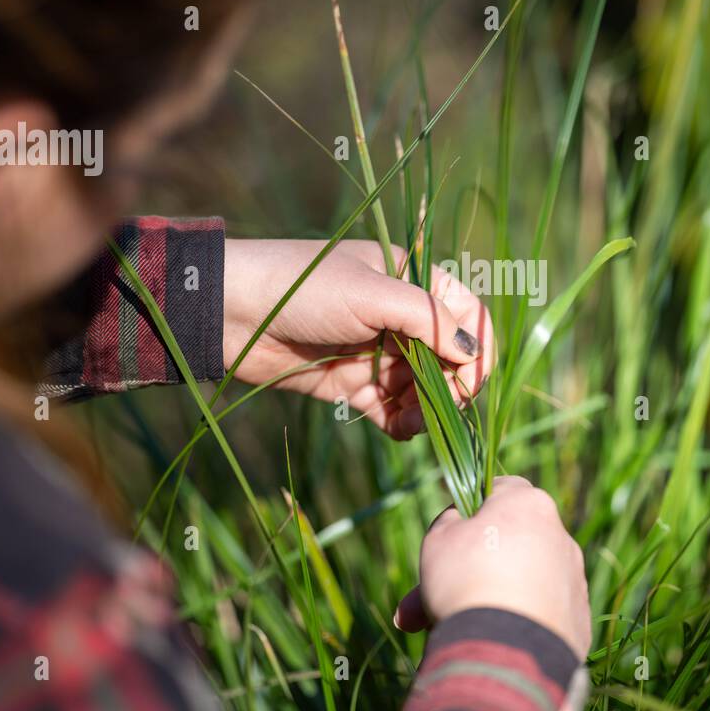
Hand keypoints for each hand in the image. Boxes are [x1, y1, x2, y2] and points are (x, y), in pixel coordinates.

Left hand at [221, 239, 494, 438]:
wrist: (232, 313)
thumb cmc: (304, 287)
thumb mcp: (372, 293)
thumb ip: (427, 320)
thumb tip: (472, 354)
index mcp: (410, 280)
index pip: (465, 315)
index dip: (477, 349)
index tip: (473, 381)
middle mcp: (398, 316)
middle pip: (448, 359)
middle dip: (451, 386)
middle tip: (441, 407)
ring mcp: (376, 352)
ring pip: (422, 388)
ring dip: (427, 408)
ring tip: (413, 421)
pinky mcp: (352, 384)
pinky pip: (391, 409)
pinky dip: (401, 423)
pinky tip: (399, 430)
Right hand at [393, 476, 590, 658]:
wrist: (507, 650)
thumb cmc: (466, 580)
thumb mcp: (438, 538)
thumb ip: (448, 522)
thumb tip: (457, 522)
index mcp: (529, 504)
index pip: (501, 490)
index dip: (472, 508)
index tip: (451, 530)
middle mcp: (560, 536)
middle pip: (507, 544)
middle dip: (467, 568)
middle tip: (424, 601)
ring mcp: (573, 579)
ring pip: (522, 581)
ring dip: (489, 597)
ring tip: (452, 627)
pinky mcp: (578, 619)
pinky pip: (540, 613)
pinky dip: (517, 623)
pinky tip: (489, 641)